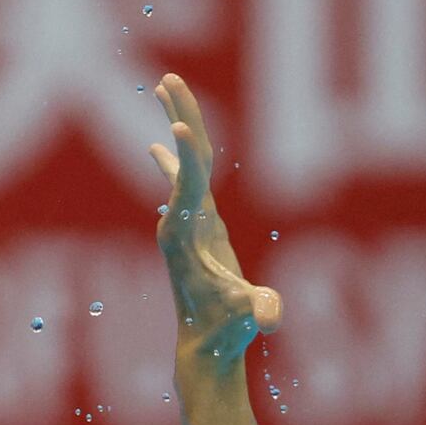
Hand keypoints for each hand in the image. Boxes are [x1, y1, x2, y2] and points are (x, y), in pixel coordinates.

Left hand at [148, 74, 281, 365]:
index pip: (189, 185)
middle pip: (184, 158)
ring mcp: (186, 223)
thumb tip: (269, 317)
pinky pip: (183, 183)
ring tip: (163, 85)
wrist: (205, 347)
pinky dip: (172, 160)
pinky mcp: (194, 229)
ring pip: (184, 162)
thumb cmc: (228, 331)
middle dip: (179, 116)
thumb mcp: (248, 318)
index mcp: (188, 235)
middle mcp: (180, 222)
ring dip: (177, 123)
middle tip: (168, 77)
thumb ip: (259, 310)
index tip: (174, 126)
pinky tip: (156, 143)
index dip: (184, 156)